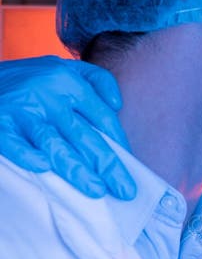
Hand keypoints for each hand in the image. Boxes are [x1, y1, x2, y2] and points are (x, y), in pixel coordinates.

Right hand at [0, 56, 135, 197]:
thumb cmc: (28, 78)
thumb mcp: (62, 67)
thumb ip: (95, 80)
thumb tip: (118, 106)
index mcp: (68, 80)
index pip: (102, 116)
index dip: (119, 143)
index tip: (130, 167)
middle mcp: (48, 94)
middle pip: (84, 135)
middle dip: (107, 165)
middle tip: (125, 191)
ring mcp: (23, 109)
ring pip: (54, 143)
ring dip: (76, 168)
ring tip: (96, 190)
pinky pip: (14, 142)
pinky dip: (27, 154)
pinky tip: (43, 167)